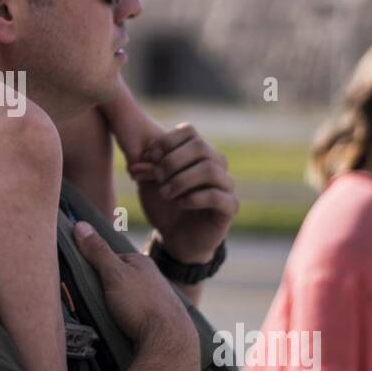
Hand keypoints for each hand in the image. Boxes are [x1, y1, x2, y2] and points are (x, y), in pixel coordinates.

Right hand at [72, 220, 194, 349]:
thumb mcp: (113, 274)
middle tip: (96, 301)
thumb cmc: (142, 304)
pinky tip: (125, 326)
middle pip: (121, 279)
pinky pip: (139, 314)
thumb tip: (80, 225)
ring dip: (120, 306)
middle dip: (108, 288)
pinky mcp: (160, 319)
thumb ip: (97, 251)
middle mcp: (153, 277)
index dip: (97, 268)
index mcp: (143, 262)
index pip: (112, 259)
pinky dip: (130, 319)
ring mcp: (158, 298)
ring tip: (110, 316)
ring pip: (131, 297)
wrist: (168, 339)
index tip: (85, 280)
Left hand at [129, 123, 238, 264]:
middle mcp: (216, 164)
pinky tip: (181, 203)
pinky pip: (217, 196)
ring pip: (210, 170)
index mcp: (198, 152)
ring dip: (182, 180)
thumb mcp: (150, 183)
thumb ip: (146, 166)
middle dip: (172, 161)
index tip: (149, 158)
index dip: (167, 141)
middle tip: (157, 177)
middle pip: (200, 147)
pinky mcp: (230, 207)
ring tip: (166, 193)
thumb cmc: (164, 205)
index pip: (189, 131)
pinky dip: (195, 198)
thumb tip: (141, 158)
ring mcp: (225, 185)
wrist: (175, 238)